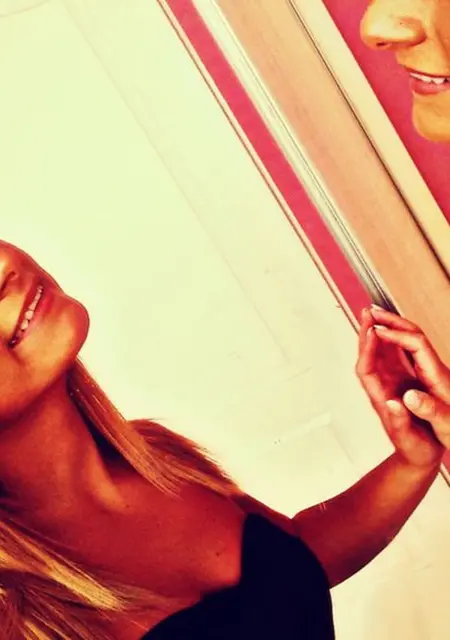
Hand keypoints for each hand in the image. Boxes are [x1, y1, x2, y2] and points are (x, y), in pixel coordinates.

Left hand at [356, 306, 448, 468]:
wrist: (417, 456)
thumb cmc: (413, 448)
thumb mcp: (407, 437)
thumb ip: (398, 421)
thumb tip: (391, 403)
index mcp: (381, 398)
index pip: (367, 370)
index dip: (367, 351)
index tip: (371, 333)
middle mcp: (382, 387)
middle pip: (368, 356)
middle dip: (366, 333)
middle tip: (368, 312)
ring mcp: (390, 383)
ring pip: (379, 354)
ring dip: (376, 333)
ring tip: (377, 312)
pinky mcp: (400, 382)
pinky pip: (393, 358)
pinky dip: (392, 342)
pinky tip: (394, 329)